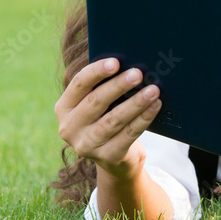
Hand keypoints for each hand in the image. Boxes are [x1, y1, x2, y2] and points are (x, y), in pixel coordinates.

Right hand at [54, 57, 160, 180]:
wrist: (115, 157)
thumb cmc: (108, 118)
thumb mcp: (100, 103)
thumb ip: (105, 85)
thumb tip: (131, 64)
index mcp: (64, 107)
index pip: (79, 84)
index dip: (97, 71)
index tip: (115, 62)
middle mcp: (69, 128)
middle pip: (96, 101)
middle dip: (119, 85)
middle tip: (138, 73)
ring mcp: (86, 145)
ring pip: (114, 119)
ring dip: (136, 103)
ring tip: (153, 90)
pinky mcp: (107, 157)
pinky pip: (128, 134)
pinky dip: (144, 118)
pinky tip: (155, 106)